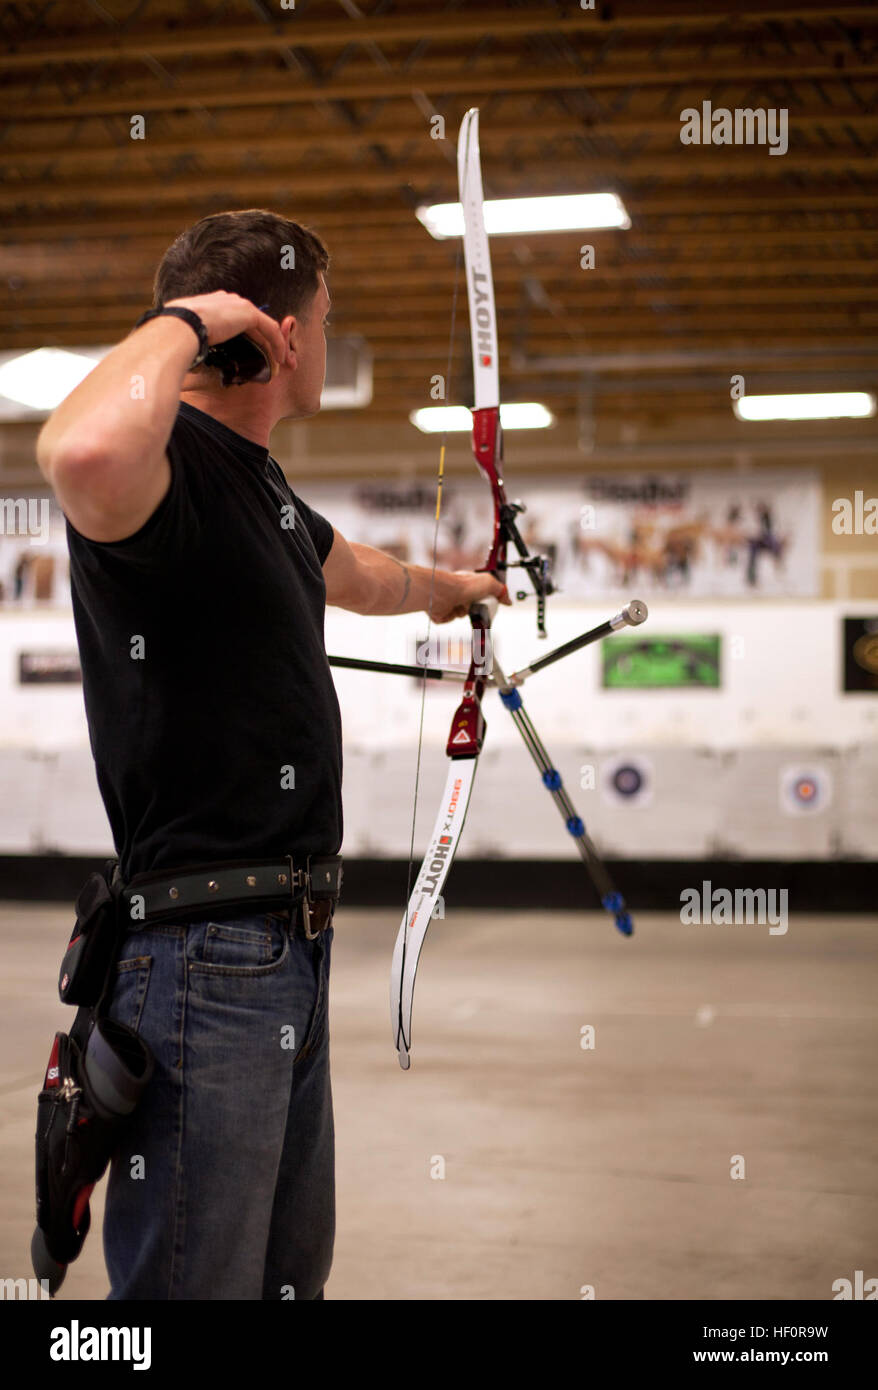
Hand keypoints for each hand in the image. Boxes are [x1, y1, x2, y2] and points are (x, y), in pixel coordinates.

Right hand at [165, 291, 288, 371]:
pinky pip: (270, 329)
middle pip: (251, 322)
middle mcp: (226, 300)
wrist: (179, 326)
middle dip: (262, 340)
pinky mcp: (248, 313)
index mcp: (211, 304)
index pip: (234, 319)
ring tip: (277, 362)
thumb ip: (194, 340)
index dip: (245, 335)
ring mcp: (238, 305)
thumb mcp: (185, 335)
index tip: (249, 352)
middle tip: (269, 358)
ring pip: (262, 326)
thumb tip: (191, 357)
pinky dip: (277, 343)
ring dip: (272, 344)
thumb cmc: (176, 334)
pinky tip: (280, 359)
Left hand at [429, 571, 511, 623]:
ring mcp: (451, 601)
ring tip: (461, 605)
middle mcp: (460, 591)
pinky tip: (451, 608)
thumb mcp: (490, 583)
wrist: (444, 593)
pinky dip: (452, 616)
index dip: (488, 600)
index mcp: (470, 583)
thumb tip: (508, 600)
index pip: (482, 594)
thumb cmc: (463, 585)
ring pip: (462, 614)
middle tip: (476, 606)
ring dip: (463, 612)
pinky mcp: (442, 611)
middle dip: (476, 609)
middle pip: (474, 606)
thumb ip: (501, 591)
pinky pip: (450, 619)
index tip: (492, 604)